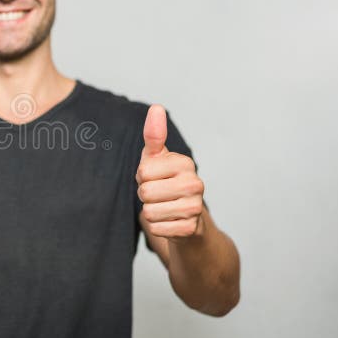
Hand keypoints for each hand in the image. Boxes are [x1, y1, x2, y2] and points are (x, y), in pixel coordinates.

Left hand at [136, 105, 203, 241]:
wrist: (188, 219)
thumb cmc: (166, 182)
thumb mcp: (157, 158)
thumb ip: (154, 135)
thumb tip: (156, 107)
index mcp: (185, 163)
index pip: (143, 171)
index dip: (142, 177)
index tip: (154, 178)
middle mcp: (195, 183)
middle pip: (145, 193)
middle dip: (145, 196)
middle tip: (158, 195)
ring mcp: (195, 207)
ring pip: (149, 212)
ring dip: (150, 212)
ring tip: (164, 207)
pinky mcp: (190, 229)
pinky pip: (155, 228)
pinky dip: (157, 227)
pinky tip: (169, 222)